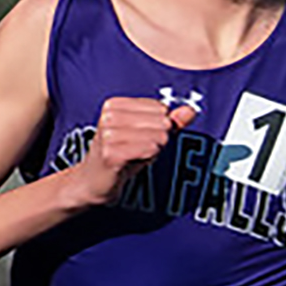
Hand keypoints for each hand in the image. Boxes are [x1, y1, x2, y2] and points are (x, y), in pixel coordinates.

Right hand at [77, 96, 194, 204]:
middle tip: (137, 148)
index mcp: (114, 104)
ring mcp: (108, 134)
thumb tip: (190, 110)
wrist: (94, 181)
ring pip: (159, 137)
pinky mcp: (112, 153)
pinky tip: (131, 162)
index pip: (161, 108)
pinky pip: (150, 150)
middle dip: (157, 139)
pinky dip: (147, 159)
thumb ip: (171, 121)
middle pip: (162, 122)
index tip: (139, 136)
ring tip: (134, 155)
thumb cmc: (122, 154)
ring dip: (152, 151)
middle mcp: (109, 116)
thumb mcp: (147, 133)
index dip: (158, 126)